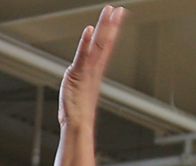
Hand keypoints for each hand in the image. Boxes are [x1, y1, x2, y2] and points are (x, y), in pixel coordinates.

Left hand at [59, 6, 122, 127]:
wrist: (78, 125)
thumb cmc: (78, 111)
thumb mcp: (82, 90)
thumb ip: (84, 79)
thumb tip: (84, 77)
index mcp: (95, 71)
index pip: (106, 46)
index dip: (112, 31)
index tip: (117, 17)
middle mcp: (93, 69)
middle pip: (105, 43)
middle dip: (112, 25)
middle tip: (118, 10)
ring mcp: (87, 71)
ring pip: (98, 46)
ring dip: (103, 28)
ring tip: (109, 13)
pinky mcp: (77, 75)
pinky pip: (82, 56)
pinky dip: (86, 43)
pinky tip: (90, 31)